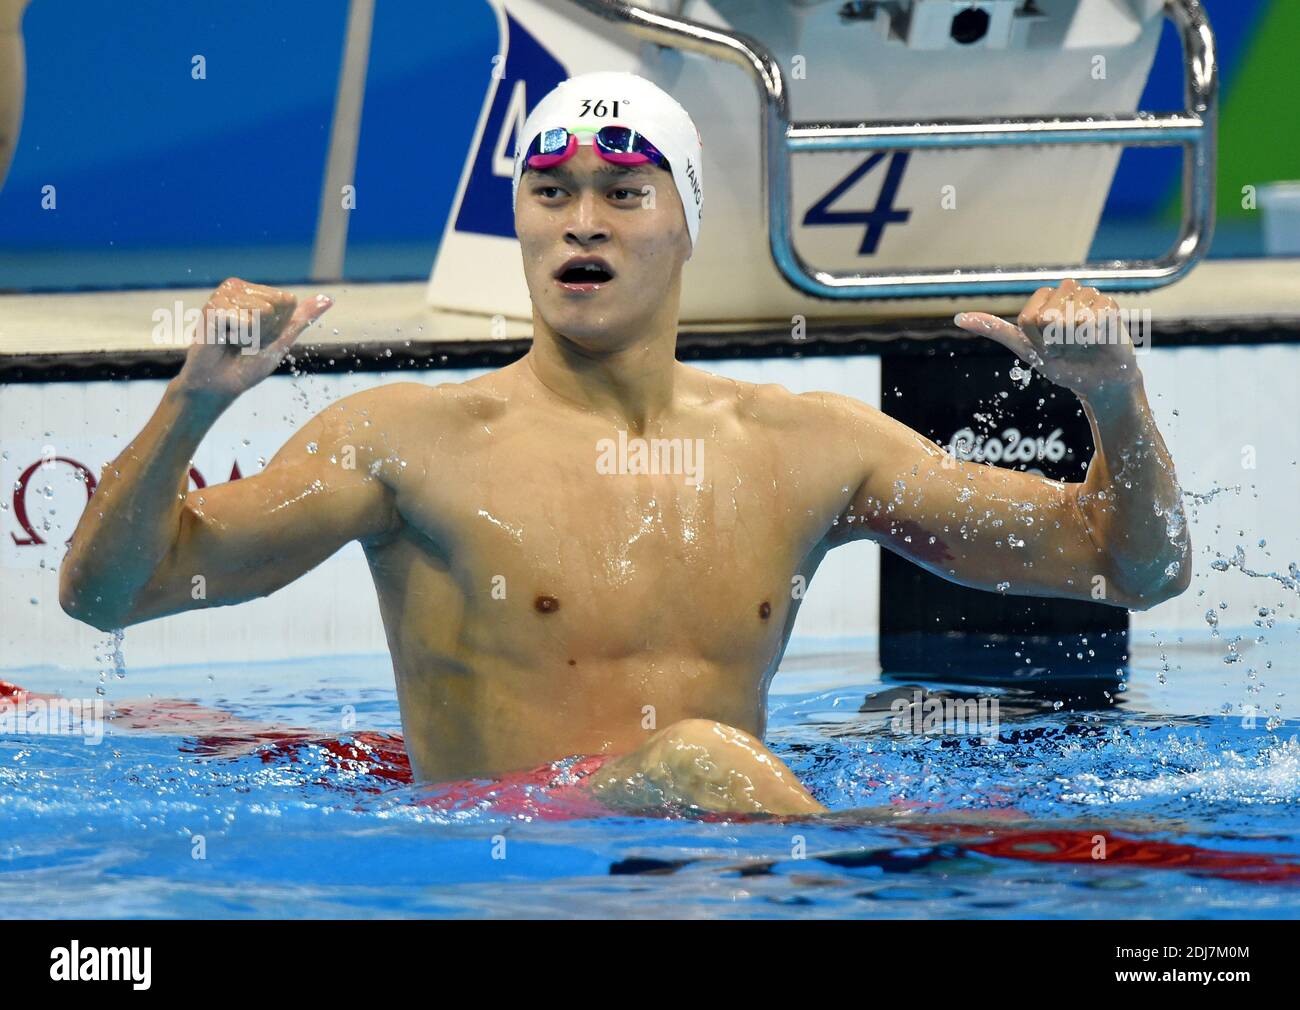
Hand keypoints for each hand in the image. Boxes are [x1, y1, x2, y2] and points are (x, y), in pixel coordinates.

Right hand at [173, 278, 332, 401]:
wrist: (219, 384)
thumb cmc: (247, 364)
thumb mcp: (281, 341)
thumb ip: (302, 318)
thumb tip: (329, 299)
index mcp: (256, 293)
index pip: (288, 300)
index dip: (279, 326)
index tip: (260, 337)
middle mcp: (239, 288)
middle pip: (276, 304)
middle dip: (266, 330)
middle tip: (244, 341)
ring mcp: (224, 296)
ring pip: (262, 311)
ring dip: (251, 335)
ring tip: (233, 340)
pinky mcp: (213, 307)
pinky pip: (245, 321)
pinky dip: (239, 337)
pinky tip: (223, 339)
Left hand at [954, 279, 1140, 399]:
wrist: (1098, 380)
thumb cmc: (1062, 365)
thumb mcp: (1026, 349)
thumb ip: (996, 330)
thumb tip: (958, 318)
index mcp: (1043, 299)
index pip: (1029, 318)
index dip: (1037, 339)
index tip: (1046, 346)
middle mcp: (1065, 292)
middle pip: (1048, 316)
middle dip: (1054, 340)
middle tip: (1066, 346)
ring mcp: (1088, 297)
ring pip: (1071, 317)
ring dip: (1074, 340)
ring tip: (1083, 342)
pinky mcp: (1110, 305)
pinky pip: (1095, 318)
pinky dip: (1093, 336)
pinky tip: (1098, 338)